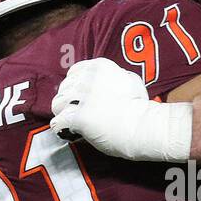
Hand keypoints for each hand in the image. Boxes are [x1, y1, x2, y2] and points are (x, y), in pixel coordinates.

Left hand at [50, 58, 191, 161]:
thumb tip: (108, 84)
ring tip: (75, 124)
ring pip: (57, 104)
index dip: (77, 88)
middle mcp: (86, 78)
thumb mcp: (132, 81)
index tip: (84, 99)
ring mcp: (79, 98)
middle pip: (64, 89)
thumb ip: (114, 78)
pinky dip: (62, 129)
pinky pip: (57, 123)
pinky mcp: (75, 117)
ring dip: (64, 114)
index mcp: (99, 67)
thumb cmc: (141, 108)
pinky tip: (72, 133)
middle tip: (81, 114)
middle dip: (70, 102)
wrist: (143, 127)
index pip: (74, 73)